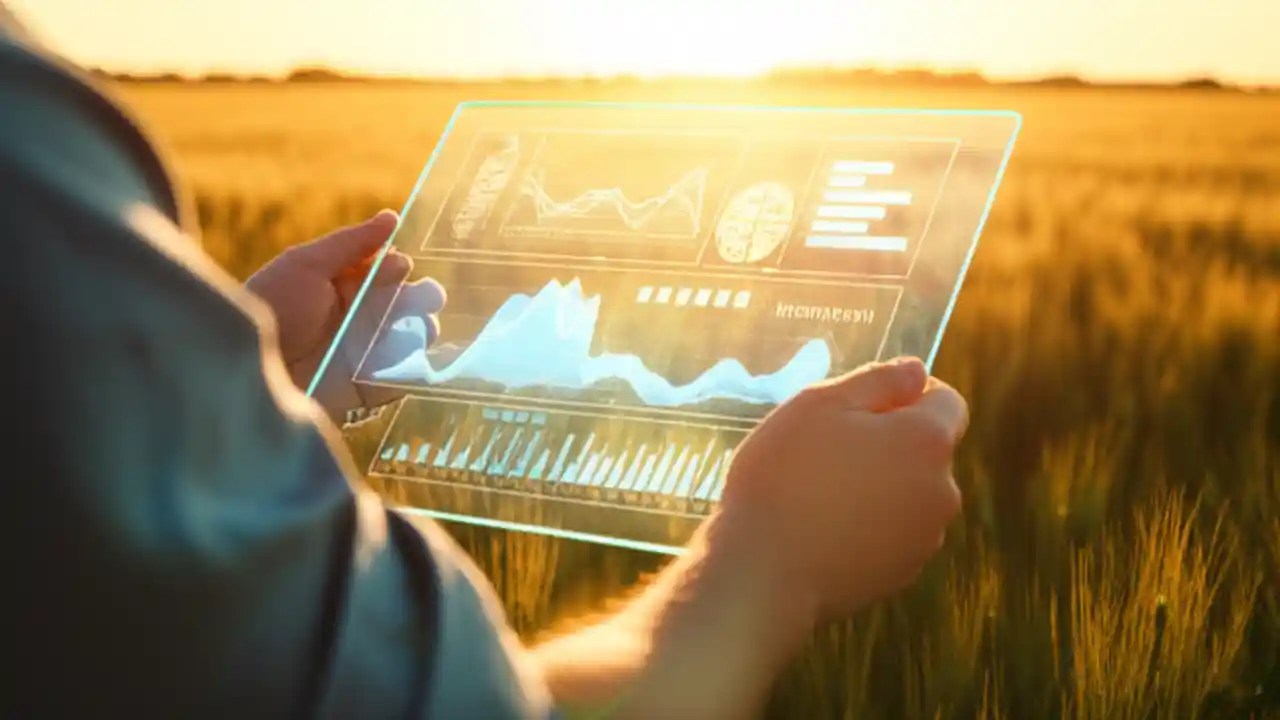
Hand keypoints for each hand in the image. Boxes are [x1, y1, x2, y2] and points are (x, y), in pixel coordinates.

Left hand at [245, 210, 442, 419]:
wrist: (247, 368)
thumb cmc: (273, 307)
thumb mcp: (307, 265)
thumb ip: (351, 242)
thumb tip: (393, 217)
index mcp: (342, 287)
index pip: (385, 272)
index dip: (397, 267)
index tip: (400, 266)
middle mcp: (358, 320)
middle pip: (404, 304)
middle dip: (421, 298)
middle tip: (428, 297)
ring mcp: (366, 354)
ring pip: (411, 339)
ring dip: (423, 330)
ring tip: (423, 327)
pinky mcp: (369, 387)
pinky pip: (403, 378)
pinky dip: (417, 368)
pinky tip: (417, 356)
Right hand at [714, 357, 966, 623]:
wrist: (764, 574)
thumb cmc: (785, 478)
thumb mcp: (819, 405)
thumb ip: (876, 380)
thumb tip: (916, 370)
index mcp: (927, 441)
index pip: (946, 400)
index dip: (906, 394)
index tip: (860, 406)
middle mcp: (942, 491)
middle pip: (926, 449)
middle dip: (889, 442)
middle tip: (827, 449)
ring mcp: (925, 538)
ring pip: (910, 492)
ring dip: (880, 484)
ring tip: (820, 493)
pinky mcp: (902, 573)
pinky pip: (893, 531)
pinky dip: (870, 523)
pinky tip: (823, 528)